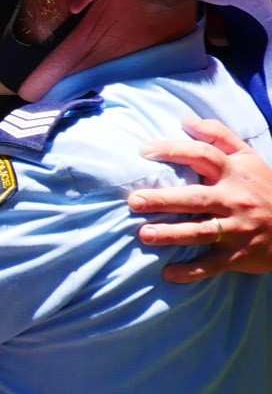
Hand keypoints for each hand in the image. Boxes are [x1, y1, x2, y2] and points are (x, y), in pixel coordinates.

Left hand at [130, 119, 271, 280]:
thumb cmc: (263, 188)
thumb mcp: (248, 158)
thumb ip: (219, 137)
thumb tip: (185, 119)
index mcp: (235, 173)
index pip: (203, 156)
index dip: (175, 150)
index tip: (144, 151)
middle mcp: (235, 200)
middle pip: (196, 198)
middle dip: (165, 199)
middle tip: (134, 201)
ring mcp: (237, 229)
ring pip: (202, 232)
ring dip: (172, 235)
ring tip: (143, 235)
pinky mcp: (238, 255)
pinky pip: (213, 265)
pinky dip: (192, 272)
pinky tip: (169, 274)